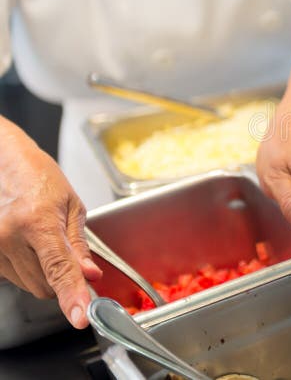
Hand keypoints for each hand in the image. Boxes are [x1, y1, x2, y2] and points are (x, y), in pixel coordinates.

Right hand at [0, 124, 102, 328]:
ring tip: (44, 240)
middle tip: (68, 253)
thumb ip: (79, 245)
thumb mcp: (71, 206)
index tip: (80, 317)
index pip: (59, 269)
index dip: (72, 297)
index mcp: (37, 222)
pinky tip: (29, 244)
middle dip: (64, 279)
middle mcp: (10, 237)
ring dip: (46, 274)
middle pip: (46, 285)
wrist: (3, 164)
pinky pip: (15, 277)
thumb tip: (90, 276)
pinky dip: (29, 269)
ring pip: (31, 285)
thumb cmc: (39, 178)